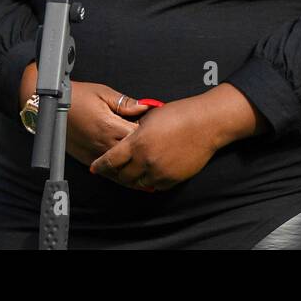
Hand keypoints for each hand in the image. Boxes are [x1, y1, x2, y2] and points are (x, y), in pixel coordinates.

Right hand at [19, 64, 152, 169]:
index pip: (137, 135)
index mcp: (109, 125)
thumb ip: (126, 103)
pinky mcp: (87, 159)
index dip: (150, 133)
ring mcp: (94, 153)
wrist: (51, 105)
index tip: (158, 130)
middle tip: (158, 151)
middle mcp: (102, 143)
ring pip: (121, 168)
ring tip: (153, 173)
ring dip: (136, 169)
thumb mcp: (103, 93)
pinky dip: (121, 176)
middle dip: (145, 153)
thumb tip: (146, 106)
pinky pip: (107, 173)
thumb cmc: (78, 96)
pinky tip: (133, 179)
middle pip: (132, 154)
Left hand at [89, 96, 219, 192]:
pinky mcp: (173, 179)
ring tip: (134, 171)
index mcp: (137, 143)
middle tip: (116, 169)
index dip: (100, 165)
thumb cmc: (180, 115)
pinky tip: (151, 172)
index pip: (111, 160)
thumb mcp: (150, 117)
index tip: (95, 168)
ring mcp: (160, 172)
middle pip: (123, 176)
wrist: (206, 124)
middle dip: (117, 173)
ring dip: (134, 178)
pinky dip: (151, 181)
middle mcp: (146, 160)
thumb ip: (134, 129)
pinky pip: (155, 186)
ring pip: (138, 183)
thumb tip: (125, 136)